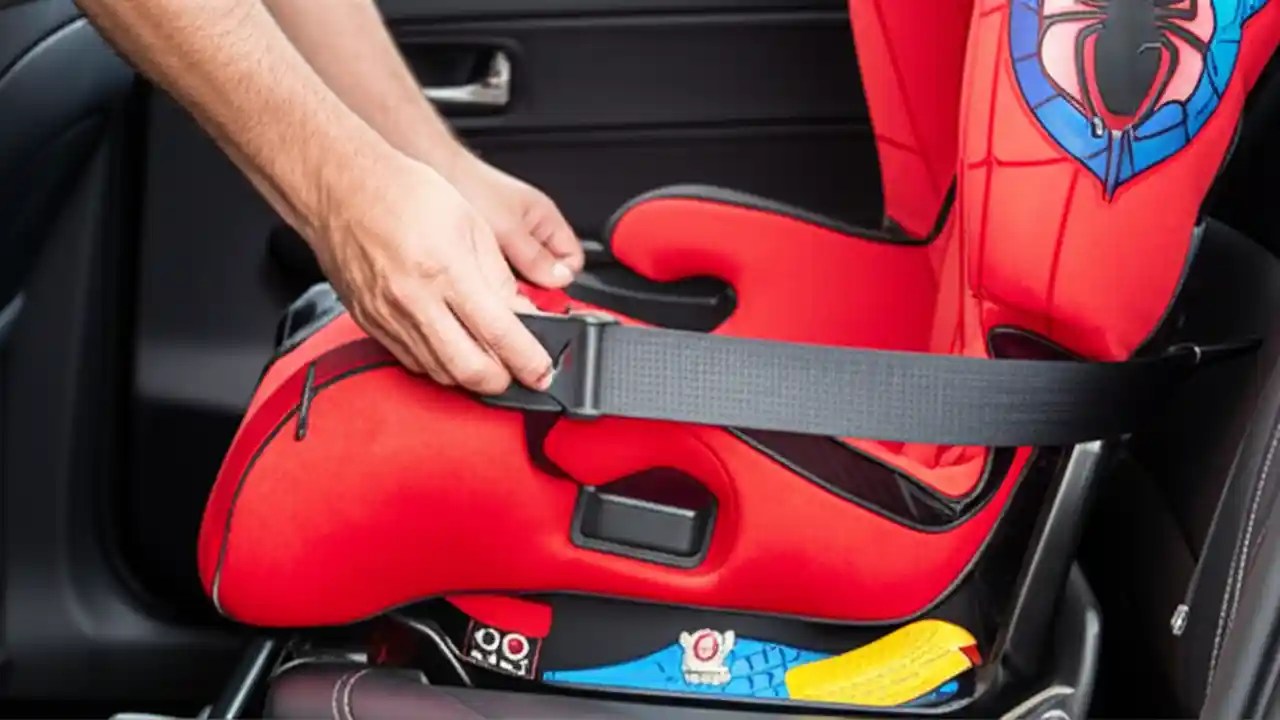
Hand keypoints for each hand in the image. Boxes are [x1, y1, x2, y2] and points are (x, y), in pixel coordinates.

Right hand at [307, 152, 551, 393]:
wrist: (341, 188)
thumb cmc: (403, 194)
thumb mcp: (472, 224)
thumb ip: (500, 277)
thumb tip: (524, 314)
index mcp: (446, 270)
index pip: (498, 333)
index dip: (528, 361)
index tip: (543, 371)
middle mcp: (415, 300)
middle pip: (469, 369)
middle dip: (502, 381)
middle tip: (519, 371)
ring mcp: (389, 316)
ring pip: (440, 373)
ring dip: (471, 376)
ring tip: (490, 360)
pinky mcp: (371, 324)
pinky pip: (412, 361)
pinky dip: (440, 365)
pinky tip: (453, 350)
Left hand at [443, 151, 583, 288]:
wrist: (432, 171)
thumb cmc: (470, 186)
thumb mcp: (507, 227)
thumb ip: (535, 257)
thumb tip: (560, 281)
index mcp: (547, 220)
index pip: (572, 262)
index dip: (561, 281)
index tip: (542, 292)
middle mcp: (531, 230)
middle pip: (545, 273)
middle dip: (530, 284)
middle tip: (509, 286)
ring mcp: (509, 240)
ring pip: (519, 275)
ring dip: (505, 280)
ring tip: (486, 274)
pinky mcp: (486, 247)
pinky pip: (496, 271)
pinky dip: (487, 275)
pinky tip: (474, 271)